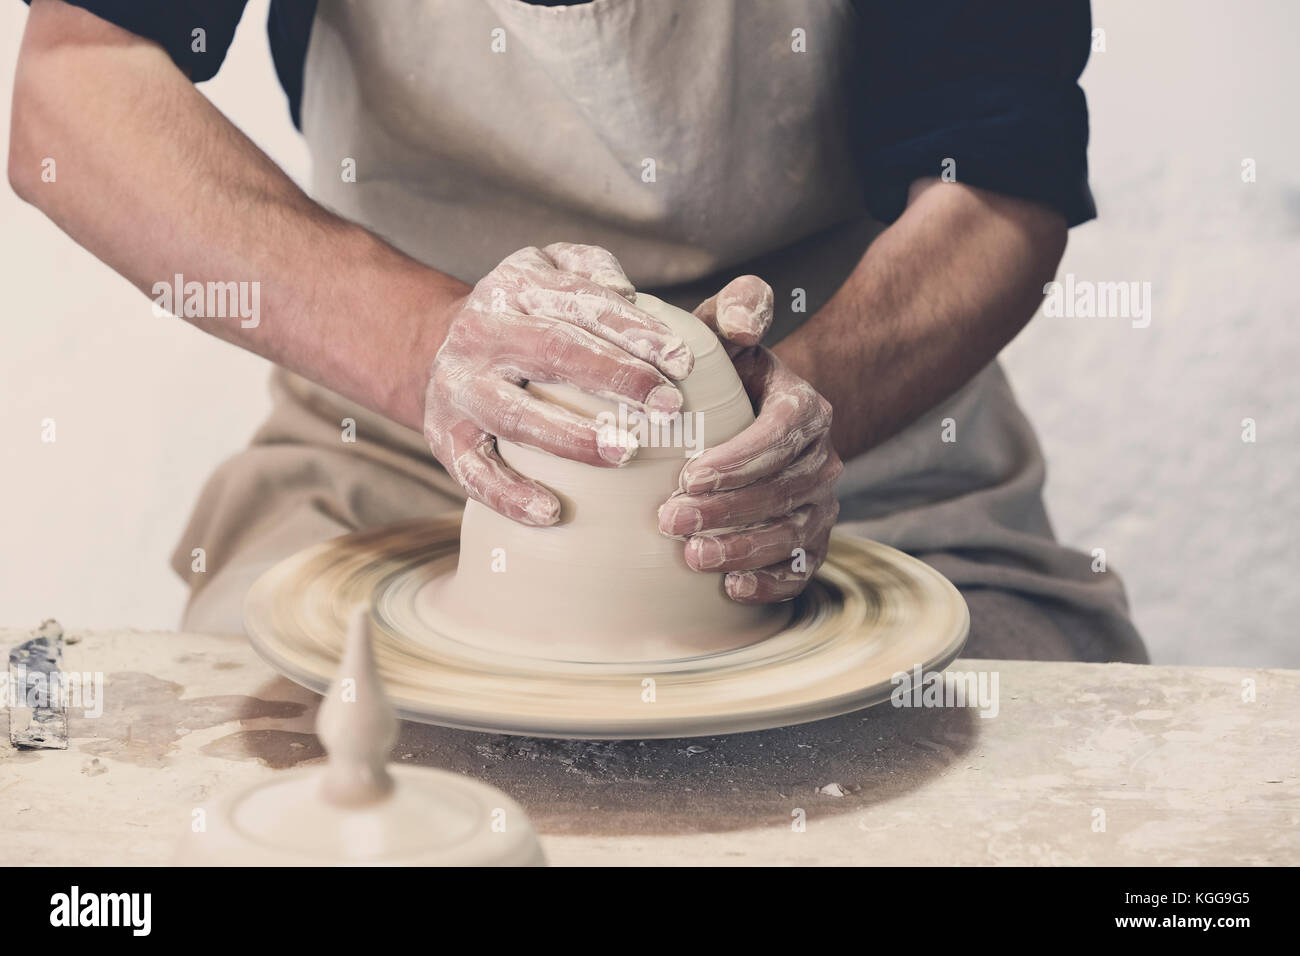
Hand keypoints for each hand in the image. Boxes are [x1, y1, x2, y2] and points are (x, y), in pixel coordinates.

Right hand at [424, 243, 693, 525]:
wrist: (436, 350)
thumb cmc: (524, 315)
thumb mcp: (548, 269)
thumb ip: (590, 267)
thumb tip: (626, 292)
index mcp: (514, 287)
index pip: (580, 303)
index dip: (634, 331)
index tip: (683, 362)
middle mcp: (481, 333)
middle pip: (553, 351)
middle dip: (617, 378)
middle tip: (670, 407)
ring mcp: (459, 388)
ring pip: (515, 415)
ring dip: (572, 437)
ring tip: (626, 453)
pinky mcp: (443, 437)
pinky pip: (473, 473)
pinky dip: (509, 496)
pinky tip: (552, 514)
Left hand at [658, 276, 842, 602]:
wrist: (742, 420)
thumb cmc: (721, 375)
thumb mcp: (725, 333)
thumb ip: (737, 308)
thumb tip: (744, 320)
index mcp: (804, 408)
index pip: (782, 434)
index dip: (739, 458)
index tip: (689, 473)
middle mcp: (821, 458)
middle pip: (783, 490)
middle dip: (727, 509)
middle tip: (670, 521)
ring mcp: (819, 503)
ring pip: (792, 532)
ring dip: (743, 548)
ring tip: (692, 558)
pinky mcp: (809, 541)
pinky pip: (801, 568)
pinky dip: (770, 582)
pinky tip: (732, 588)